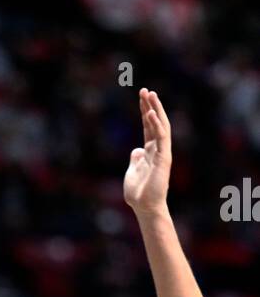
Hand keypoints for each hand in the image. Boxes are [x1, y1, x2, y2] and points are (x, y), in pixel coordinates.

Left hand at [124, 88, 171, 217]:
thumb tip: (136, 150)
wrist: (144, 206)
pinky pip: (161, 138)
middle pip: (155, 122)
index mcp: (150, 151)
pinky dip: (157, 124)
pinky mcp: (163, 158)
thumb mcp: (133, 171)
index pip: (148, 126)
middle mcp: (158, 149)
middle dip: (151, 106)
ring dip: (156, 109)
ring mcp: (162, 153)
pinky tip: (152, 113)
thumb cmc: (138, 192)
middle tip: (145, 90)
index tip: (142, 97)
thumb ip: (135, 159)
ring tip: (150, 94)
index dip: (145, 111)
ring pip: (161, 126)